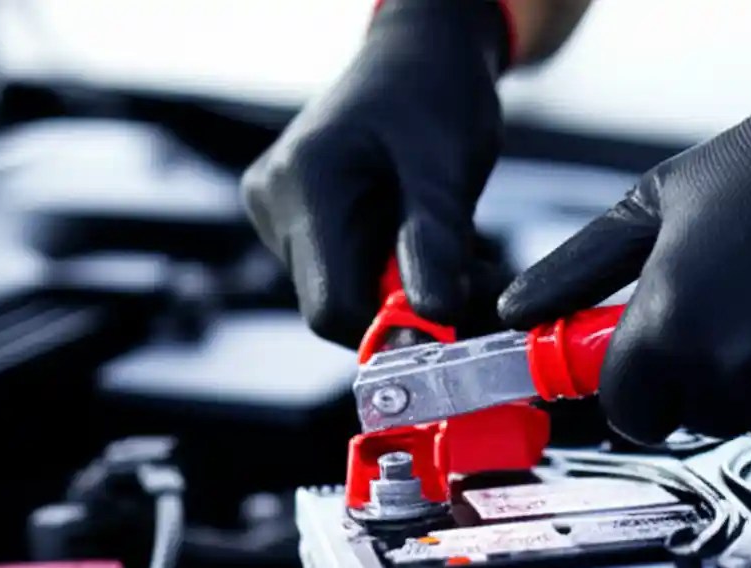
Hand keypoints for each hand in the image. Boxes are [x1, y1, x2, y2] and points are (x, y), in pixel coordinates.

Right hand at [241, 0, 509, 346]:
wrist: (418, 55)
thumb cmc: (434, 94)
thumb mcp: (446, 166)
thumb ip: (435, 242)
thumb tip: (435, 318)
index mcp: (304, 186)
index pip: (332, 309)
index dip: (396, 329)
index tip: (458, 315)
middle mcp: (273, 204)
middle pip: (338, 306)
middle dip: (411, 306)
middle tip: (476, 276)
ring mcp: (277, 214)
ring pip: (346, 294)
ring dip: (408, 289)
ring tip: (455, 246)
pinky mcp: (294, 222)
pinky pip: (345, 274)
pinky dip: (393, 273)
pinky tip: (423, 240)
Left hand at [499, 0, 750, 452]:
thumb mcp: (654, 204)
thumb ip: (578, 269)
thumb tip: (516, 309)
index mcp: (665, 323)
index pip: (629, 413)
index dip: (645, 392)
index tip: (665, 374)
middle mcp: (727, 362)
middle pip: (704, 422)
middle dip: (717, 384)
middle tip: (745, 321)